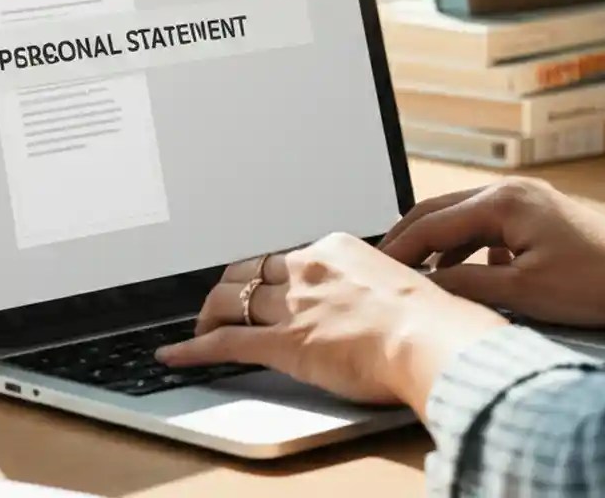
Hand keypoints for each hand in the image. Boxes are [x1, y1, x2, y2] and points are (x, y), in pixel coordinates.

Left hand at [156, 233, 506, 413]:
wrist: (429, 338)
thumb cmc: (427, 320)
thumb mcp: (397, 283)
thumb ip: (370, 283)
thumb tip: (369, 297)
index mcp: (336, 248)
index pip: (285, 257)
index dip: (267, 275)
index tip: (265, 285)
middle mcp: (308, 268)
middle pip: (249, 271)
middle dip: (229, 289)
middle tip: (222, 305)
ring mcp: (292, 304)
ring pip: (230, 301)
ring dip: (208, 314)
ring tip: (201, 328)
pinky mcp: (283, 342)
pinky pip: (224, 342)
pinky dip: (194, 348)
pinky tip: (175, 355)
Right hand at [380, 178, 604, 326]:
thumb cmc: (596, 283)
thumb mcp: (522, 291)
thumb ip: (465, 285)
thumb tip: (422, 287)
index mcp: (501, 202)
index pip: (430, 224)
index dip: (397, 250)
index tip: (371, 271)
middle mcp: (510, 191)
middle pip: (439, 211)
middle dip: (407, 239)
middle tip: (378, 266)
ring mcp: (525, 199)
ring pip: (461, 217)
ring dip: (435, 243)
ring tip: (412, 274)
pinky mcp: (538, 214)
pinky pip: (485, 226)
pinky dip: (464, 247)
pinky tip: (461, 273)